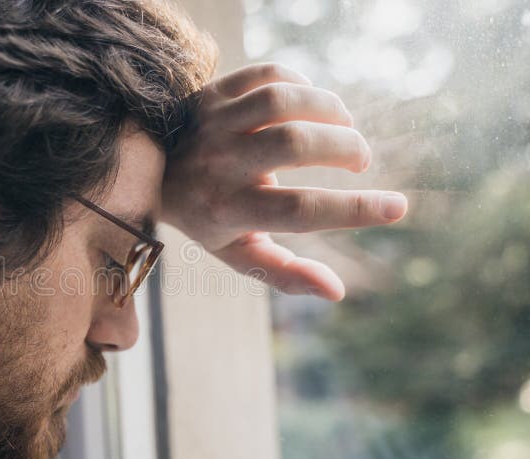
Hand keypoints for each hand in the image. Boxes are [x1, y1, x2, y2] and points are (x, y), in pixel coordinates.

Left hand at [161, 63, 407, 300]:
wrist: (150, 171)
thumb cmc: (209, 216)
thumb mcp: (238, 252)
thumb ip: (284, 274)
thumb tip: (336, 292)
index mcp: (227, 210)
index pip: (299, 211)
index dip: (354, 210)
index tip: (398, 208)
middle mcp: (218, 164)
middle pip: (296, 144)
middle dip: (346, 148)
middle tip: (360, 159)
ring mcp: (212, 123)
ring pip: (284, 101)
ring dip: (330, 109)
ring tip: (344, 126)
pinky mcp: (213, 91)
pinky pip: (270, 74)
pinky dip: (303, 84)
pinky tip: (310, 104)